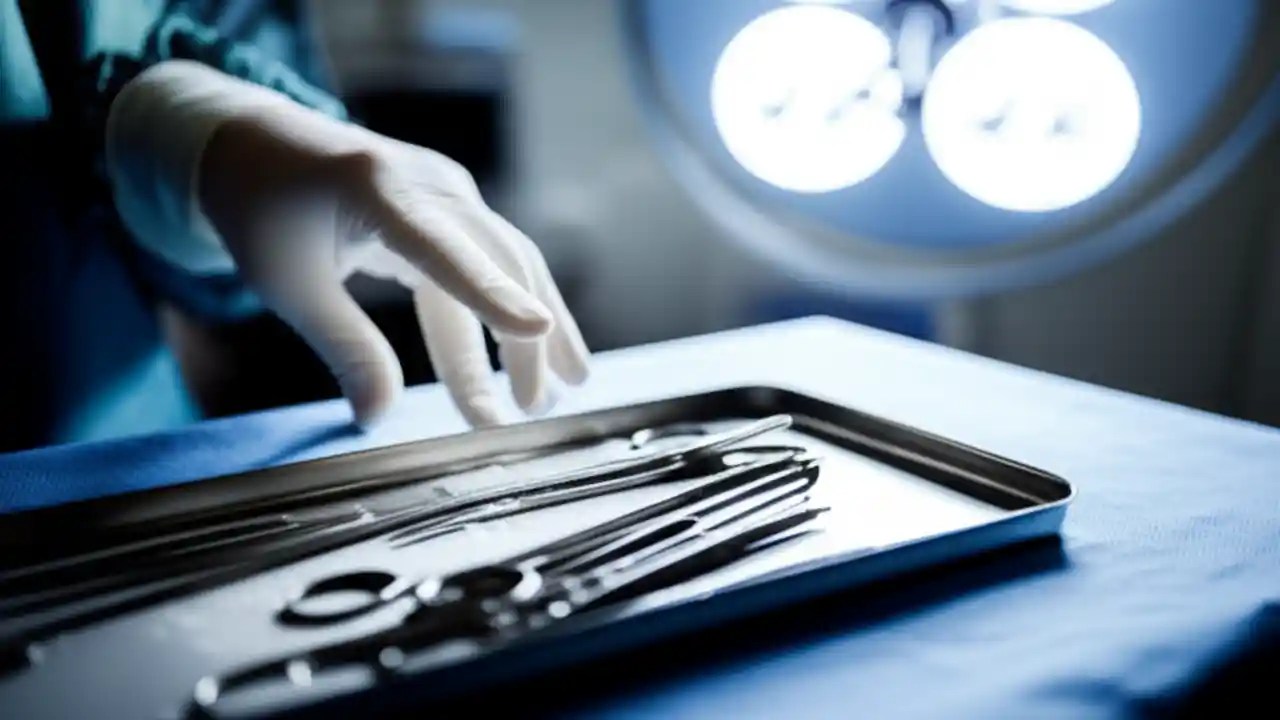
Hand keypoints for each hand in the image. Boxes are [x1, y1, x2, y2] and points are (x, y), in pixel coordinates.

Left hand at [195, 83, 589, 428]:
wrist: (256, 141)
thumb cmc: (261, 210)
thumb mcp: (287, 285)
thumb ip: (343, 348)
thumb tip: (378, 419)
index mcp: (376, 188)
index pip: (444, 250)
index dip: (491, 292)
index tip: (537, 329)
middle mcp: (429, 182)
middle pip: (500, 262)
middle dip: (526, 339)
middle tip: (536, 410)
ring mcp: (449, 190)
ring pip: (513, 261)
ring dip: (538, 326)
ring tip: (566, 389)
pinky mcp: (454, 206)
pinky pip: (497, 260)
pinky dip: (513, 308)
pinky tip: (533, 352)